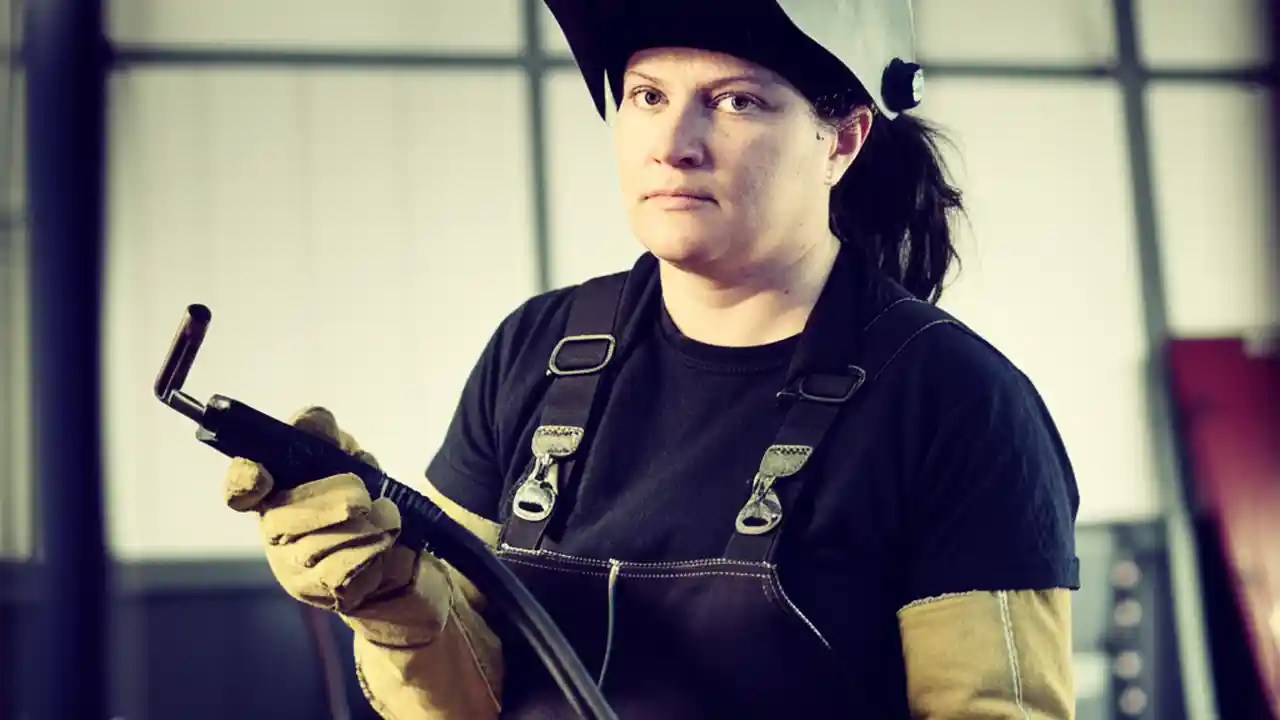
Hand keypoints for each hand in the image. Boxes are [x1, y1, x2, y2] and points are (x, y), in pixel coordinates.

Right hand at [224, 406, 451, 646]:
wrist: (406, 556)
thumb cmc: (367, 501)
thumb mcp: (351, 459)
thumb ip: (327, 437)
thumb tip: (309, 422)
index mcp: (276, 493)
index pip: (241, 487)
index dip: (242, 482)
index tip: (261, 477)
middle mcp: (276, 533)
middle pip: (282, 519)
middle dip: (329, 501)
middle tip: (363, 496)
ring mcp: (296, 569)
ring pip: (316, 547)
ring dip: (364, 527)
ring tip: (388, 517)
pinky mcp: (324, 594)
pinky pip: (342, 572)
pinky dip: (372, 552)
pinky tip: (387, 543)